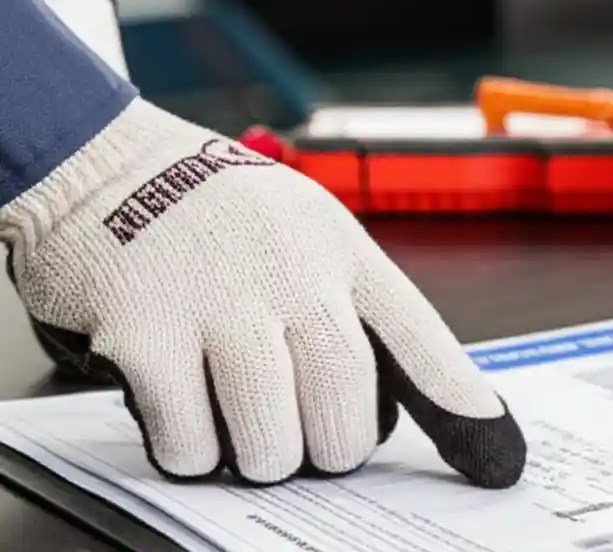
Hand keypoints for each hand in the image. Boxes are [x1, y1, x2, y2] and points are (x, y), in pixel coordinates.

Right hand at [0, 100, 524, 486]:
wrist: (105, 163)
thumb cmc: (219, 211)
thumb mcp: (310, 229)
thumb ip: (352, 301)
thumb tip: (405, 391)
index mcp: (342, 251)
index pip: (420, 339)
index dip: (462, 404)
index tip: (497, 458)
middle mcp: (293, 275)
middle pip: (345, 411)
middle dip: (331, 449)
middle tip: (307, 440)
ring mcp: (220, 301)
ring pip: (273, 442)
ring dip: (261, 457)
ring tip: (241, 424)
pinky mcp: (147, 331)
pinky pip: (191, 441)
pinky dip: (193, 451)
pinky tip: (185, 413)